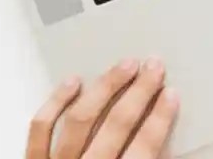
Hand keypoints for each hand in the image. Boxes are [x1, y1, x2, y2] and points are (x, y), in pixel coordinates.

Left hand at [26, 58, 178, 158]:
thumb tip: (164, 145)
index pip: (145, 146)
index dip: (161, 117)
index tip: (171, 95)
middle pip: (117, 124)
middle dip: (139, 91)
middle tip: (153, 67)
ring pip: (81, 118)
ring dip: (105, 88)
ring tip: (122, 67)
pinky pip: (40, 129)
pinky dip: (56, 102)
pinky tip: (72, 82)